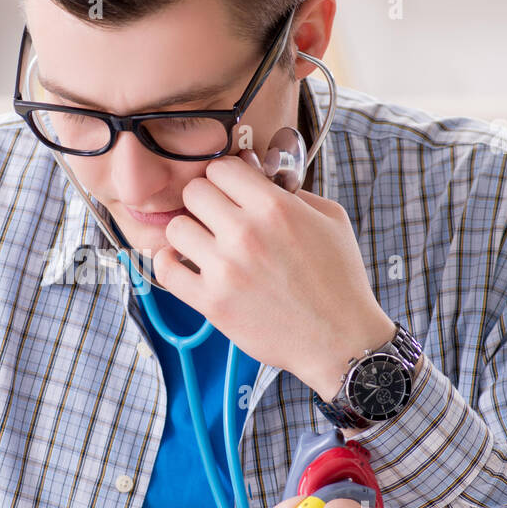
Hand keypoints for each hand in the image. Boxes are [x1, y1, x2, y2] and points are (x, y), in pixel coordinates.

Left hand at [151, 150, 394, 399]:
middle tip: (217, 218)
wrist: (340, 340)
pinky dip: (168, 264)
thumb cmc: (339, 280)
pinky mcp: (212, 302)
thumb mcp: (331, 220)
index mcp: (275, 207)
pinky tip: (184, 264)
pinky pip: (166, 270)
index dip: (225, 177)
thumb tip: (258, 173)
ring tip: (203, 244)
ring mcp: (225, 268)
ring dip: (188, 233)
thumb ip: (293, 192)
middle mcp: (245, 233)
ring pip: (175, 228)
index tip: (230, 192)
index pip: (221, 167)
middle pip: (193, 192)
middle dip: (205, 201)